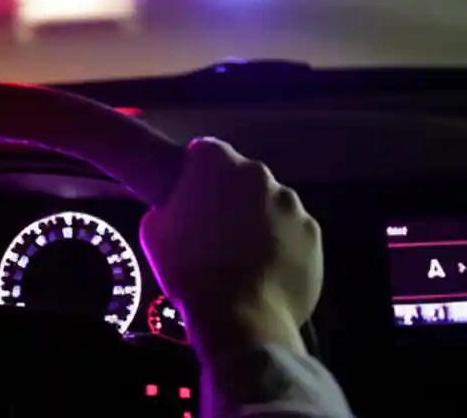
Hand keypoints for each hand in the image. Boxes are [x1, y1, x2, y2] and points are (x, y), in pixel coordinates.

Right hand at [140, 138, 322, 358]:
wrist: (240, 316)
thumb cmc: (190, 271)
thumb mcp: (154, 233)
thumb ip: (167, 208)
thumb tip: (174, 209)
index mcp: (218, 164)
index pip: (206, 151)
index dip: (197, 171)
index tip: (193, 193)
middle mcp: (260, 174)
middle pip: (244, 178)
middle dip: (232, 196)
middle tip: (216, 230)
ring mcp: (292, 204)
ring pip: (272, 205)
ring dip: (260, 220)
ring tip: (244, 256)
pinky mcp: (313, 234)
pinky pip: (294, 233)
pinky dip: (283, 245)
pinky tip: (267, 270)